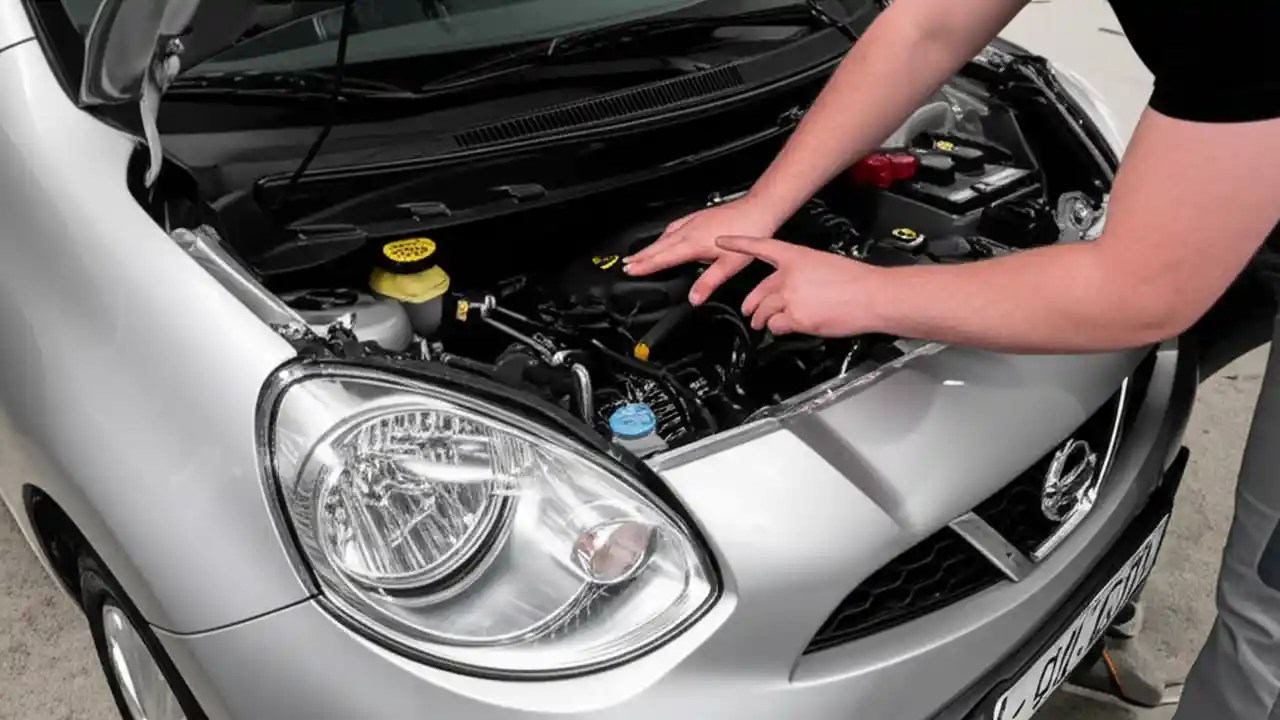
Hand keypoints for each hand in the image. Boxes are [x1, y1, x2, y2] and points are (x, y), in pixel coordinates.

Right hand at [623, 195, 785, 304]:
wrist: (759, 209)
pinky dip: (664, 234)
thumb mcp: (730, 265)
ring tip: (638, 254)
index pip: (663, 258)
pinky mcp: (699, 216)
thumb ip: (709, 282)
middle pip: (658, 246)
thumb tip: (694, 298)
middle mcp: (689, 231)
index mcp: (693, 244)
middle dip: (641, 256)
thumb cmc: (748, 232)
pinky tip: (665, 235)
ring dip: (650, 246)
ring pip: (664, 235)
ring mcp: (693, 222)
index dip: (645, 266)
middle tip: (625, 263)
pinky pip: (674, 226)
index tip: (630, 270)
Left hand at [718, 235, 877, 336]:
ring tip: (761, 324)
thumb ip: (801, 274)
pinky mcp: (796, 318)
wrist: (872, 296)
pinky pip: (776, 326)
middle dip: (751, 303)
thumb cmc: (856, 281)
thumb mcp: (824, 265)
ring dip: (761, 320)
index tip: (721, 241)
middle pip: (758, 290)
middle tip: (748, 310)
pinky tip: (787, 328)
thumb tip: (790, 289)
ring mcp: (790, 297)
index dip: (738, 244)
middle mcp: (789, 275)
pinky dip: (779, 329)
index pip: (760, 247)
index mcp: (797, 256)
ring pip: (764, 311)